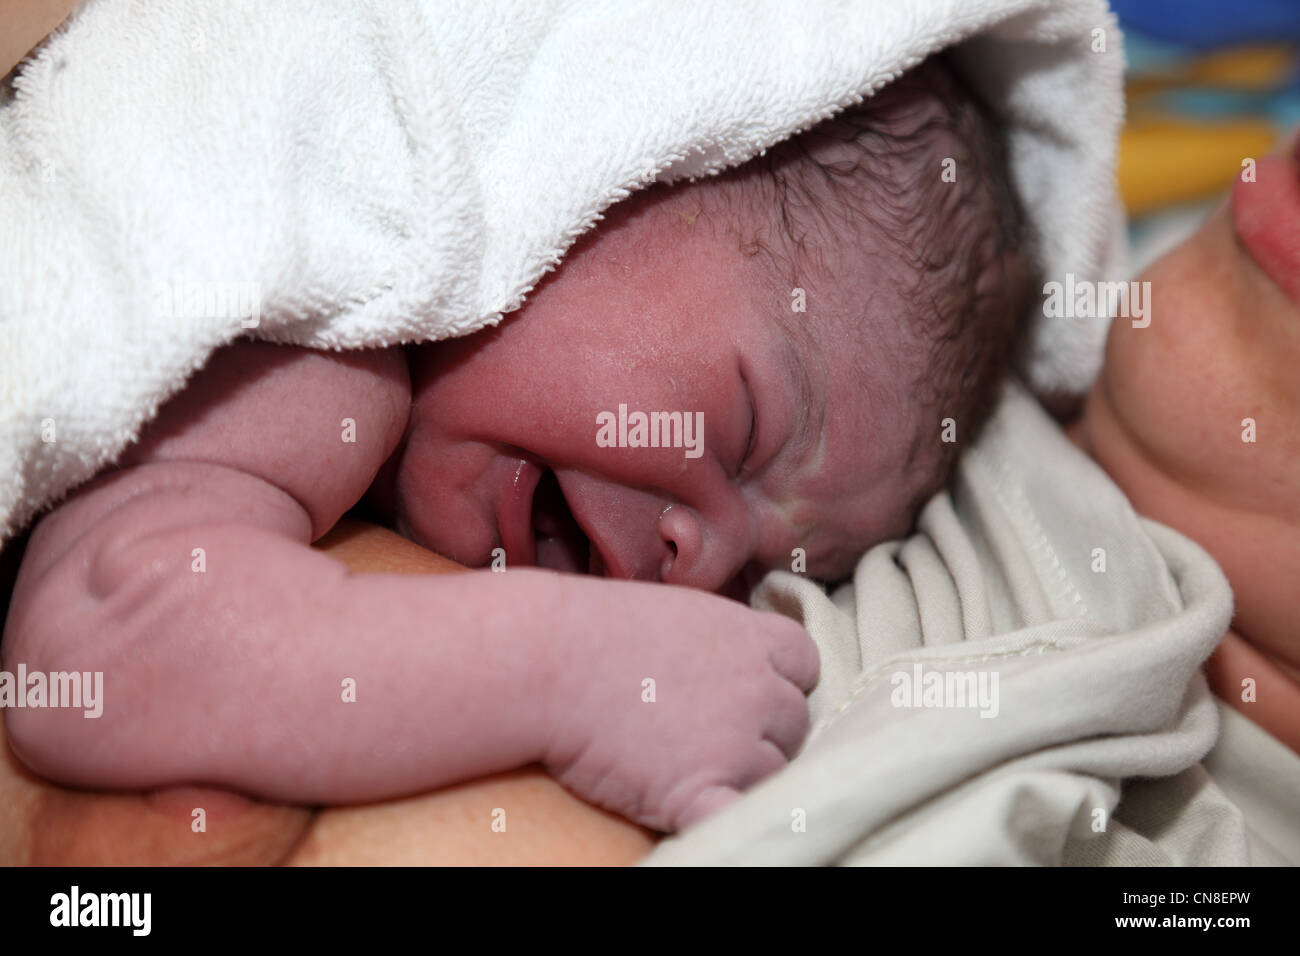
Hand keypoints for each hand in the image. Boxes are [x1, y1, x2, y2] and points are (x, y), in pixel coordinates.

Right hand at [541, 576, 817, 832]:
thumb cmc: (590, 626)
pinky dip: (724, 818)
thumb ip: (709, 637)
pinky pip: (739, 818)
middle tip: (709, 732)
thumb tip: (711, 658)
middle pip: (794, 722)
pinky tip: (695, 808)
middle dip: (763, 731)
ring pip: (773, 774)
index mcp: (747, 638)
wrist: (544, 660)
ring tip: (688, 765)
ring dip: (742, 775)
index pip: (804, 663)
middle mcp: (755, 689)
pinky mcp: (698, 793)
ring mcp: (732, 745)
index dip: (780, 679)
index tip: (747, 689)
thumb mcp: (669, 610)